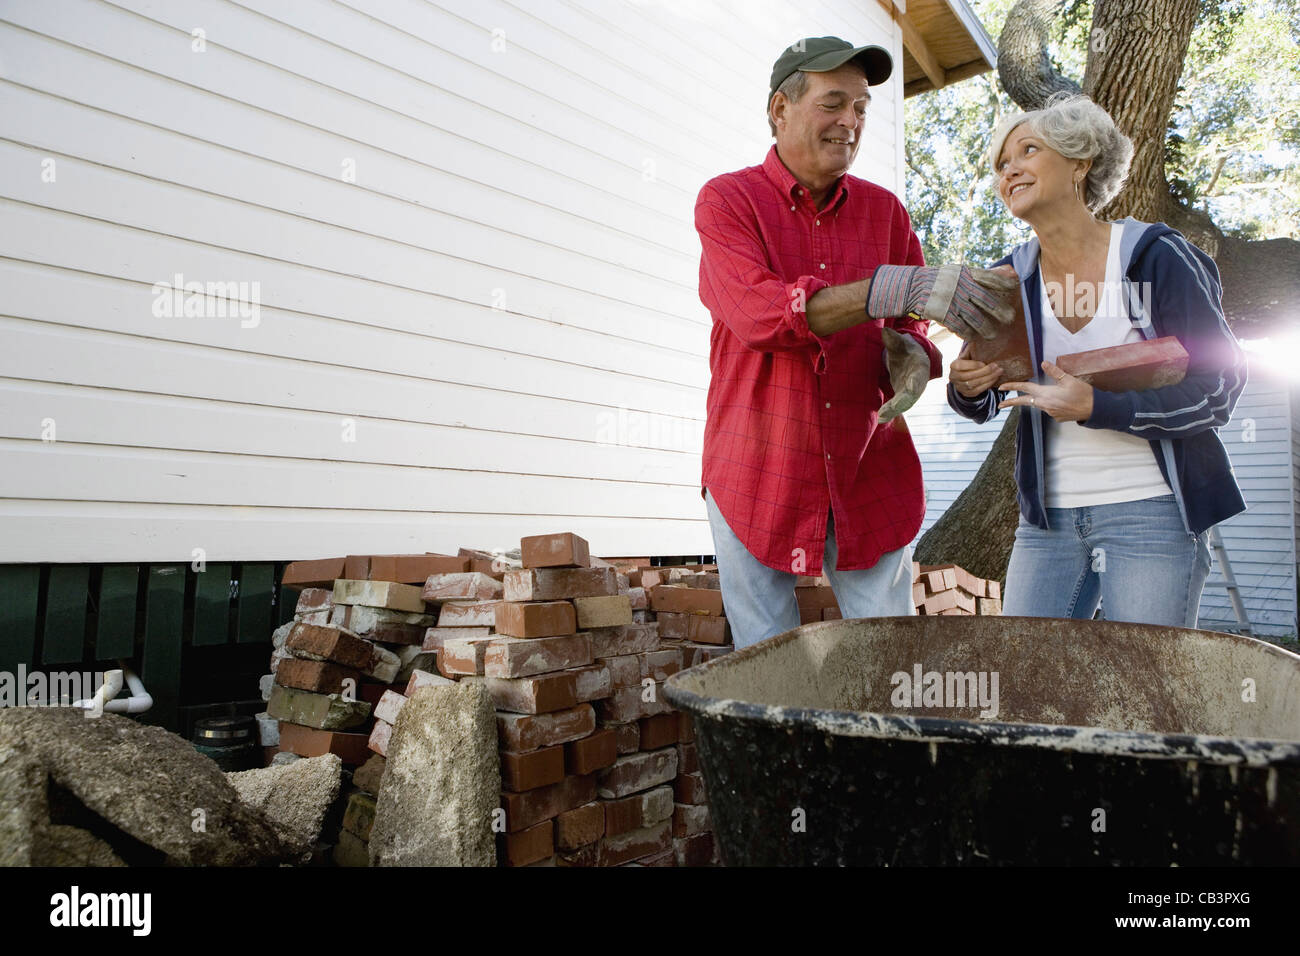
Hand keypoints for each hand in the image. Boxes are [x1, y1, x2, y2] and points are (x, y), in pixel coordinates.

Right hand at [867, 263, 1018, 339]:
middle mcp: (961, 286)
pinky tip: (972, 337)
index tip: (1014, 287)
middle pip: (986, 300)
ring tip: (992, 334)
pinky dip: (968, 333)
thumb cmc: (938, 279)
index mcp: (966, 273)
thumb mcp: (957, 271)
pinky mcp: (943, 314)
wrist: (912, 287)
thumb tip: (1002, 275)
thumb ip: (977, 275)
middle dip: (1000, 311)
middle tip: (1010, 319)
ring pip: (975, 317)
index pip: (989, 278)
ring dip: (986, 328)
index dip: (1004, 283)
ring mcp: (952, 301)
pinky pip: (960, 326)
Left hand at [878, 328, 929, 422]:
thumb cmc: (907, 350)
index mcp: (920, 368)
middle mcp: (917, 383)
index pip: (918, 376)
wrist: (911, 360)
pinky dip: (890, 413)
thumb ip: (894, 340)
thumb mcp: (901, 343)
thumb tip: (885, 332)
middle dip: (901, 402)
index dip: (914, 382)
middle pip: (911, 395)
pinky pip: (897, 407)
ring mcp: (911, 392)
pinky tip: (880, 419)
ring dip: (893, 411)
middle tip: (890, 409)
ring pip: (904, 404)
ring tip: (881, 417)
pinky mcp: (902, 397)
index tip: (909, 387)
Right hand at [948, 342, 1001, 397]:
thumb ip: (973, 347)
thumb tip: (982, 336)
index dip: (972, 365)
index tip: (983, 362)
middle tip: (996, 366)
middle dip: (984, 372)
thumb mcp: (969, 353)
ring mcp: (960, 387)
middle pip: (968, 376)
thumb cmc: (969, 360)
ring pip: (974, 384)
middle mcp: (954, 377)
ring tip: (999, 371)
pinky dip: (988, 384)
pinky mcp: (967, 393)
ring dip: (988, 378)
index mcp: (953, 365)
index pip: (960, 366)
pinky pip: (978, 390)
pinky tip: (995, 378)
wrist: (965, 375)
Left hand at [998, 360, 1094, 421]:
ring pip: (1038, 404)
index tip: (1001, 387)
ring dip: (1035, 400)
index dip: (1012, 386)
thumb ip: (1054, 372)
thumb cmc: (1082, 393)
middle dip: (1011, 402)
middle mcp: (1045, 405)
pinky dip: (1050, 404)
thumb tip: (1043, 363)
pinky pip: (1049, 409)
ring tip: (1038, 394)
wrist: (1093, 409)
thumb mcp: (1068, 379)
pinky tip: (1060, 400)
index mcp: (1046, 394)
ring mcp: (1050, 412)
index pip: (1025, 388)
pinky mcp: (1056, 417)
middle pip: (1025, 401)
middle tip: (1001, 404)